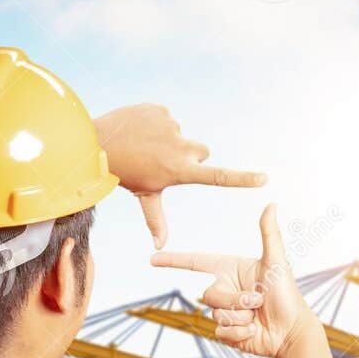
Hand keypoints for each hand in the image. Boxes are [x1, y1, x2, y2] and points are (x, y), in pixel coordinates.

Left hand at [93, 104, 264, 247]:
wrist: (95, 142)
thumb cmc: (124, 173)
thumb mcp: (144, 195)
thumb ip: (156, 220)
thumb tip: (159, 247)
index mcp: (180, 171)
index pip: (218, 177)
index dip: (242, 179)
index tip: (263, 179)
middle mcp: (181, 147)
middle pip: (201, 151)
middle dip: (189, 155)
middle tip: (162, 160)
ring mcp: (171, 126)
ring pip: (180, 134)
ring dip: (169, 138)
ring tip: (143, 145)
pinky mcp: (160, 110)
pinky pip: (165, 117)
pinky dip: (155, 123)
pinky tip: (138, 130)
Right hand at [151, 204, 317, 357]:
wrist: (291, 332)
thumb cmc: (287, 295)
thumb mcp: (276, 262)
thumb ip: (269, 234)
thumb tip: (271, 204)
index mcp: (231, 269)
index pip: (197, 261)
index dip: (175, 260)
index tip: (153, 257)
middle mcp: (226, 289)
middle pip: (209, 295)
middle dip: (235, 300)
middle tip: (258, 300)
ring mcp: (226, 312)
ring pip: (215, 315)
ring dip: (239, 317)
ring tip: (257, 315)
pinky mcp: (228, 332)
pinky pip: (220, 332)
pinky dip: (238, 333)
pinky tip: (253, 331)